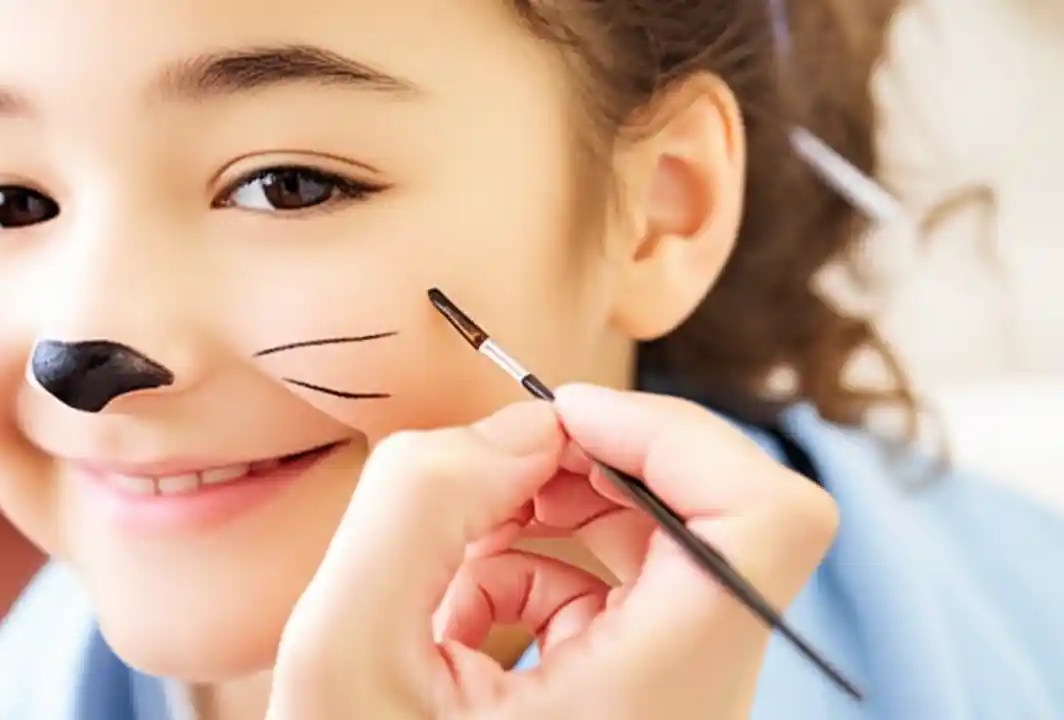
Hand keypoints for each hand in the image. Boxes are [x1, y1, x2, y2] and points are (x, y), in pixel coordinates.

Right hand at [269, 385, 837, 718]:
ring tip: (458, 544)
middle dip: (594, 462)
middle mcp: (694, 702)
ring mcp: (669, 702)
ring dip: (555, 512)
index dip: (677, 435)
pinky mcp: (634, 699)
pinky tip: (461, 605)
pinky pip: (616, 594)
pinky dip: (536, 566)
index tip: (565, 418)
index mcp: (661, 699)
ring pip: (662, 547)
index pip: (773, 521)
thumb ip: (417, 506)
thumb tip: (518, 428)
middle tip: (492, 469)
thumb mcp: (344, 655)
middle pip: (715, 516)